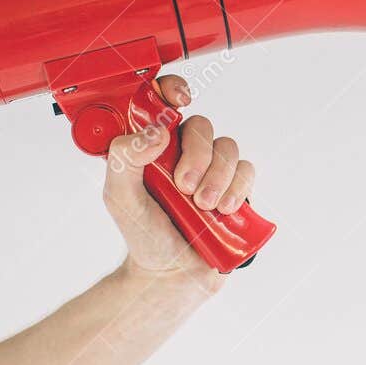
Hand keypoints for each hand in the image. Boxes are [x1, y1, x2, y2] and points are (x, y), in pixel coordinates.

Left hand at [100, 75, 256, 292]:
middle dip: (197, 156)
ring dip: (217, 177)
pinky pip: (247, 170)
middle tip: (184, 188)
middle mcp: (183, 151)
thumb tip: (156, 132)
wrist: (171, 275)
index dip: (173, 90)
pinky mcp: (235, 187)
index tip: (179, 102)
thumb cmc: (142, 233)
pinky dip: (237, 188)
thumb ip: (124, 159)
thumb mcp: (118, 196)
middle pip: (201, 127)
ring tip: (204, 206)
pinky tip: (223, 209)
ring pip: (228, 148)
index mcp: (153, 146)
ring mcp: (212, 168)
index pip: (164, 102)